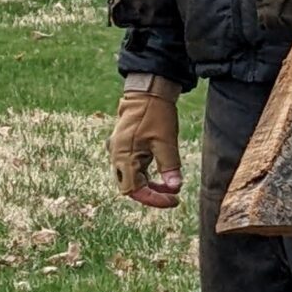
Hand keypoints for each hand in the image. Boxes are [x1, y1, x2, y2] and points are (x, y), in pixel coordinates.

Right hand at [111, 79, 181, 209]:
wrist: (147, 91)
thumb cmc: (156, 114)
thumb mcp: (166, 141)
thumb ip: (169, 166)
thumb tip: (175, 187)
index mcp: (124, 156)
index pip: (135, 190)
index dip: (154, 199)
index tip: (173, 199)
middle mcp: (117, 155)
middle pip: (130, 187)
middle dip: (151, 195)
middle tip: (172, 196)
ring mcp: (118, 150)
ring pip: (130, 178)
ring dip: (148, 185)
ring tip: (169, 186)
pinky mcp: (123, 146)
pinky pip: (131, 168)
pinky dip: (145, 175)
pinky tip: (160, 173)